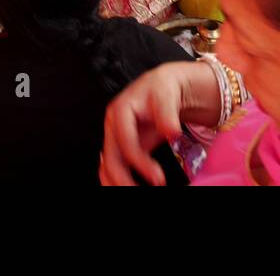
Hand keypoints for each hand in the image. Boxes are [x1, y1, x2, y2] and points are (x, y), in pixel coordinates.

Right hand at [100, 60, 219, 185]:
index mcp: (120, 110)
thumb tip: (171, 131)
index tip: (158, 177)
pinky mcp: (123, 147)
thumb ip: (167, 112)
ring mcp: (116, 137)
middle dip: (124, 179)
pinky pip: (115, 166)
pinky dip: (118, 180)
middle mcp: (114, 125)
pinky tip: (129, 187)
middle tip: (148, 188)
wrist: (164, 87)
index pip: (124, 140)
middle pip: (111, 157)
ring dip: (117, 182)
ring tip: (134, 192)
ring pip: (108, 165)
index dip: (139, 161)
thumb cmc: (163, 87)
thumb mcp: (167, 92)